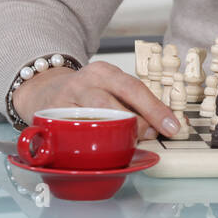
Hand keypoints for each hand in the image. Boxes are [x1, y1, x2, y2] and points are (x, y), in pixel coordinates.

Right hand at [12, 60, 178, 140]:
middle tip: (152, 135)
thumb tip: (160, 126)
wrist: (45, 90)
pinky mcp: (50, 116)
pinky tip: (99, 145)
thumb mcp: (109, 87)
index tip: (172, 125)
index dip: (155, 108)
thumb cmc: (86, 93)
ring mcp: (65, 99)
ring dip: (115, 133)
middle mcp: (84, 81)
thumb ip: (132, 103)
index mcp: (104, 71)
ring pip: (94, 118)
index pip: (134, 88)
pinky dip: (90, 140)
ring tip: (127, 141)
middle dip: (137, 122)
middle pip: (114, 103)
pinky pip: (74, 131)